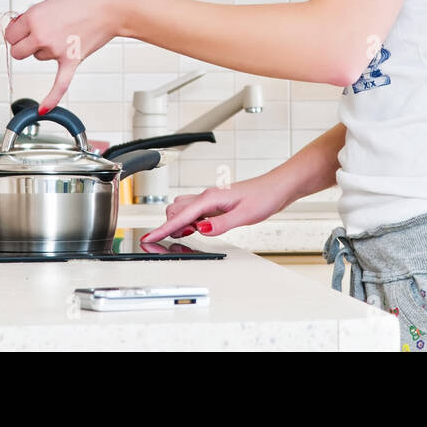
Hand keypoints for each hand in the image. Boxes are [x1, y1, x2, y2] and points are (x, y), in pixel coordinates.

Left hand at [4, 0, 124, 111]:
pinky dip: (51, 98)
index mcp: (34, 18)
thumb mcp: (51, 1)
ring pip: (38, 58)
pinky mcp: (71, 61)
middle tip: (35, 37)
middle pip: (17, 52)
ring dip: (45, 50)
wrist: (111, 7)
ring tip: (63, 35)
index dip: (16, 32)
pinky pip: (59, 85)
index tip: (23, 29)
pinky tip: (44, 109)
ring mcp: (56, 50)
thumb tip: (23, 27)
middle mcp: (41, 35)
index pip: (10, 34)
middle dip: (24, 46)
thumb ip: (35, 17)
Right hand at [140, 174, 289, 243]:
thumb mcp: (246, 215)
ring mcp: (211, 199)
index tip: (148, 238)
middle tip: (169, 240)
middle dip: (170, 225)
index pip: (181, 216)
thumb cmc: (265, 196)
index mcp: (211, 198)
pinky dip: (190, 220)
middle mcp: (208, 196)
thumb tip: (201, 229)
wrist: (278, 186)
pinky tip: (196, 228)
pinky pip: (194, 211)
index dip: (163, 228)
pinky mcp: (217, 203)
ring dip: (179, 222)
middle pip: (176, 210)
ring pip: (183, 208)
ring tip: (184, 236)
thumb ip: (222, 223)